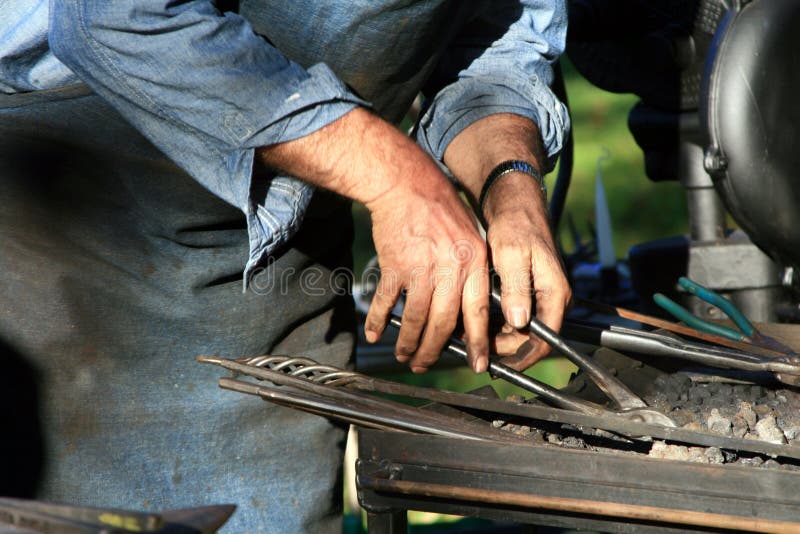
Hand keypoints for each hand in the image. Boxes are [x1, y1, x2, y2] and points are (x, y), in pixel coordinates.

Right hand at [363, 181, 489, 373]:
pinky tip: (374, 333)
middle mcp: (451, 268)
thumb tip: (467, 310)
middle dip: (434, 351)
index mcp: (474, 262)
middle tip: (424, 365)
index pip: (479, 312)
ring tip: (403, 355)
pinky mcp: (395, 265)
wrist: (406, 183)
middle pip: (444, 323)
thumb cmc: (440, 207)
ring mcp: (421, 267)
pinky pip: (387, 301)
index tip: (477, 365)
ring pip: (416, 318)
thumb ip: (472, 270)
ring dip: (408, 343)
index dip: (477, 343)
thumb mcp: (471, 234)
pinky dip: (379, 321)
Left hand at [484, 172, 570, 369]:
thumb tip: (519, 320)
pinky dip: (494, 321)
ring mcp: (541, 297)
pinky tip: (473, 320)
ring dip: (496, 335)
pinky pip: (514, 317)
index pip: (545, 340)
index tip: (496, 364)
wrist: (515, 206)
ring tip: (468, 335)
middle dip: (502, 347)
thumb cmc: (516, 225)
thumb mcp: (513, 254)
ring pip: (520, 330)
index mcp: (555, 293)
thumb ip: (516, 288)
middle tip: (473, 347)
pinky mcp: (528, 293)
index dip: (521, 357)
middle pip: (530, 339)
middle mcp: (553, 299)